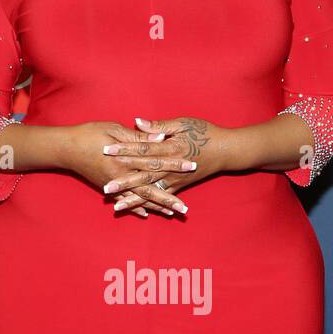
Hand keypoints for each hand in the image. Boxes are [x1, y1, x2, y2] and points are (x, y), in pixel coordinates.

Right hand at [64, 120, 194, 216]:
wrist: (64, 149)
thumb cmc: (89, 134)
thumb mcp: (114, 129)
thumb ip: (138, 136)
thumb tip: (160, 137)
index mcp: (126, 158)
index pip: (156, 161)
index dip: (174, 164)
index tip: (191, 166)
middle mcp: (121, 175)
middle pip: (150, 187)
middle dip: (169, 196)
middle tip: (185, 207)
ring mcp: (114, 185)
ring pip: (139, 198)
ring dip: (156, 206)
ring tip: (173, 213)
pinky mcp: (106, 189)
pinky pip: (124, 201)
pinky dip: (135, 208)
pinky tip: (147, 215)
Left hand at [103, 116, 224, 214]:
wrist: (226, 151)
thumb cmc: (205, 132)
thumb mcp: (183, 123)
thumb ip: (159, 126)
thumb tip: (137, 122)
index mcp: (171, 148)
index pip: (143, 149)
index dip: (125, 150)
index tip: (107, 150)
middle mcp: (172, 167)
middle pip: (144, 174)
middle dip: (124, 181)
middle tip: (106, 187)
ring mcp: (175, 179)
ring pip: (151, 191)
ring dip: (134, 199)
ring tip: (116, 206)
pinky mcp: (178, 186)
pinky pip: (162, 198)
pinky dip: (149, 206)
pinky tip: (137, 211)